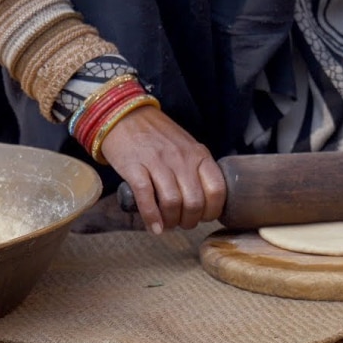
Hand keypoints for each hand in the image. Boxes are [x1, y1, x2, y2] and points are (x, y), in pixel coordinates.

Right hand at [99, 106, 225, 233]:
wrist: (124, 115)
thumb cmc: (157, 135)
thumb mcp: (187, 146)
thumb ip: (197, 168)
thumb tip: (205, 201)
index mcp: (198, 154)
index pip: (217, 190)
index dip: (213, 211)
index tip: (204, 217)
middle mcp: (182, 159)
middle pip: (195, 202)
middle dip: (190, 221)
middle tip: (183, 224)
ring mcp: (158, 162)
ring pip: (173, 202)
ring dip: (171, 221)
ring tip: (168, 225)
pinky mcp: (135, 167)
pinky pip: (147, 198)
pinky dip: (152, 217)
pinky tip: (154, 227)